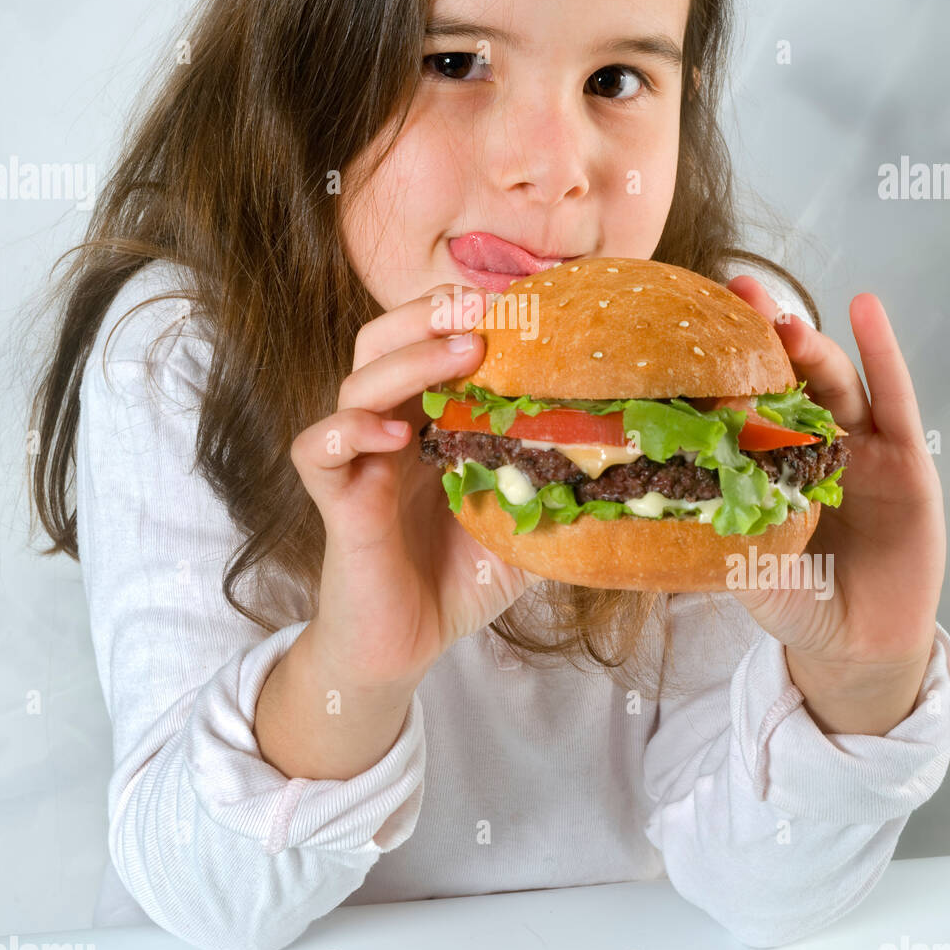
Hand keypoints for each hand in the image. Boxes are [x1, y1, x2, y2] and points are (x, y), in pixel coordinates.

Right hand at [289, 282, 543, 689]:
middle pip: (385, 340)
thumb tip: (631, 467)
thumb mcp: (526, 524)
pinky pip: (318, 450)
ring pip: (356, 381)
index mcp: (430, 421)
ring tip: (465, 352)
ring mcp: (359, 461)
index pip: (432, 342)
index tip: (519, 303)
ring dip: (408, 358)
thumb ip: (561, 490)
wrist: (405, 646)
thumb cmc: (459, 578)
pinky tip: (391, 436)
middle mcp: (390, 427)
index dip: (465, 315)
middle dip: (429, 313)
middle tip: (483, 308)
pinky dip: (347, 431)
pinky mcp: (335, 501)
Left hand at [723, 277, 942, 728]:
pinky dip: (882, 352)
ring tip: (785, 320)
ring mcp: (859, 448)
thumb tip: (659, 511)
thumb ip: (720, 538)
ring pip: (834, 384)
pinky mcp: (904, 461)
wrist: (859, 646)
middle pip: (788, 378)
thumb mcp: (748, 568)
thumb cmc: (796, 600)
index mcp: (767, 464)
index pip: (743, 402)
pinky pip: (894, 400)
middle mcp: (810, 446)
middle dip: (762, 334)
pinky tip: (865, 310)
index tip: (689, 322)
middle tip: (736, 294)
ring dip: (811, 345)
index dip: (722, 363)